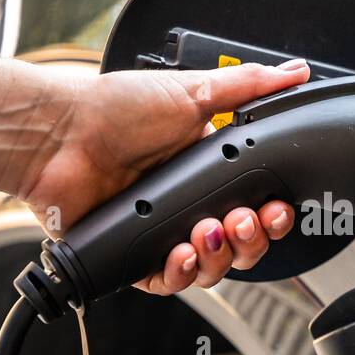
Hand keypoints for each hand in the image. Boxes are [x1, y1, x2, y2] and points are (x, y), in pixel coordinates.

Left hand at [14, 59, 309, 292]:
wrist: (59, 134)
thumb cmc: (115, 109)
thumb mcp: (193, 92)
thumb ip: (248, 86)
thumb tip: (295, 72)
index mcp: (208, 173)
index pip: (255, 207)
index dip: (271, 215)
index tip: (275, 208)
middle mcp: (188, 206)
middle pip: (239, 245)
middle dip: (250, 239)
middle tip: (243, 219)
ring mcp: (161, 233)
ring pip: (208, 269)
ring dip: (218, 257)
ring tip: (208, 231)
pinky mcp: (132, 257)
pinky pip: (168, 282)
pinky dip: (180, 273)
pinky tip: (181, 253)